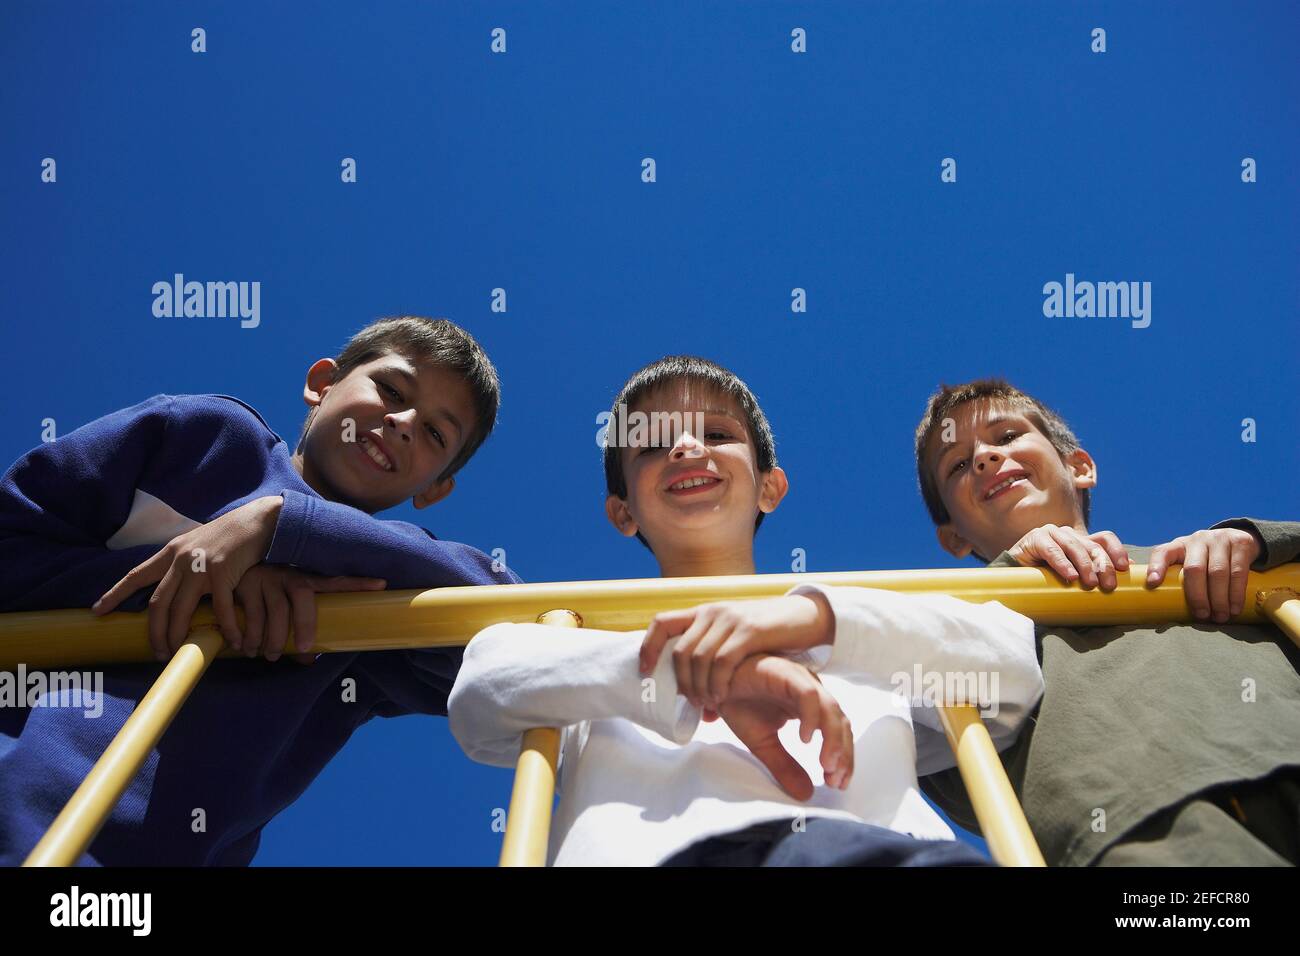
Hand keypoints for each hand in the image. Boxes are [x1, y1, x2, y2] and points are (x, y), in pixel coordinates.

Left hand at [92, 496, 283, 659]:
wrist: (260, 521)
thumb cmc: (233, 535)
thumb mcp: (199, 544)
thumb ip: (185, 562)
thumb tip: (177, 585)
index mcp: (172, 551)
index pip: (136, 575)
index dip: (115, 594)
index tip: (98, 611)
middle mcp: (181, 559)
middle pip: (158, 603)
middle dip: (154, 632)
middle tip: (157, 652)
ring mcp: (201, 566)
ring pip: (181, 610)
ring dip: (178, 636)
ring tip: (179, 653)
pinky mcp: (223, 572)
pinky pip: (220, 609)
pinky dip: (226, 628)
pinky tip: (230, 641)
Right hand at [233, 565, 386, 660]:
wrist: (228, 568)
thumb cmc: (266, 594)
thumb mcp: (285, 605)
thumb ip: (298, 629)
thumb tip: (309, 661)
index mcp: (304, 579)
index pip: (335, 581)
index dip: (357, 583)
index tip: (382, 584)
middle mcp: (287, 576)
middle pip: (302, 600)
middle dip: (304, 627)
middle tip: (303, 649)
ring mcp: (265, 578)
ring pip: (272, 612)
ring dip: (270, 638)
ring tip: (266, 654)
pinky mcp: (242, 584)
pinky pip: (245, 615)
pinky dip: (243, 635)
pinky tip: (242, 647)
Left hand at [639, 595, 833, 708]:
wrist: (805, 617)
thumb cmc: (769, 637)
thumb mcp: (736, 641)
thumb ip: (716, 663)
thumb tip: (703, 704)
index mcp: (704, 612)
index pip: (662, 623)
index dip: (648, 647)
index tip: (644, 672)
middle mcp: (712, 612)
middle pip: (680, 651)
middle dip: (681, 681)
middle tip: (691, 703)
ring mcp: (730, 620)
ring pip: (698, 658)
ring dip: (699, 686)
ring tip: (707, 704)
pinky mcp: (750, 631)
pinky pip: (723, 661)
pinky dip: (718, 682)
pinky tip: (722, 696)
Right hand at [717, 654, 853, 798]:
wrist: (711, 682)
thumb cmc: (739, 704)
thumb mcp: (763, 744)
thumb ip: (784, 766)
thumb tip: (806, 794)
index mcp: (810, 705)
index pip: (838, 732)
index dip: (843, 758)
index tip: (838, 784)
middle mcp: (810, 691)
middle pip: (840, 721)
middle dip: (843, 753)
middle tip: (835, 780)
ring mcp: (800, 680)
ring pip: (829, 708)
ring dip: (833, 738)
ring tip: (827, 765)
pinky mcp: (785, 673)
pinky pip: (807, 694)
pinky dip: (811, 716)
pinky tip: (805, 739)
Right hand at [1006, 524, 1129, 590]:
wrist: (1015, 580)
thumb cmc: (1047, 580)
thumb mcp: (1075, 576)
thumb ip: (1095, 573)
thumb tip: (1129, 575)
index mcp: (1081, 541)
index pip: (1105, 538)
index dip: (1117, 550)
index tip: (1124, 568)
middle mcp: (1069, 534)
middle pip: (1092, 545)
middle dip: (1102, 566)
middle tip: (1108, 585)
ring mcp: (1052, 533)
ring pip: (1074, 547)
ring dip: (1084, 566)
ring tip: (1089, 584)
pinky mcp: (1036, 537)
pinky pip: (1053, 550)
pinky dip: (1063, 564)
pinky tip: (1069, 577)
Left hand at [1146, 527, 1261, 621]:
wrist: (1238, 539)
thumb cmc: (1207, 558)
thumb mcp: (1190, 561)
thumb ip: (1178, 578)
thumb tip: (1168, 609)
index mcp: (1179, 545)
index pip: (1162, 553)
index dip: (1156, 567)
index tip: (1152, 584)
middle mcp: (1198, 540)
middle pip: (1194, 569)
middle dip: (1197, 596)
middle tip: (1202, 616)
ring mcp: (1220, 539)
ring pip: (1218, 572)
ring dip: (1219, 599)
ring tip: (1220, 617)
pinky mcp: (1241, 543)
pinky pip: (1238, 571)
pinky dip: (1236, 593)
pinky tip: (1235, 608)